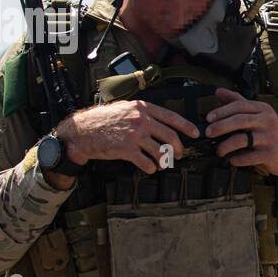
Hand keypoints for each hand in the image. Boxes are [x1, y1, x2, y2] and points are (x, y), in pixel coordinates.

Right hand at [53, 100, 199, 174]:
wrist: (82, 131)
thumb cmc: (103, 120)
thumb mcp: (125, 108)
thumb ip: (143, 112)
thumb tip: (162, 121)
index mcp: (142, 108)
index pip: (171, 117)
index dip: (186, 126)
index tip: (195, 133)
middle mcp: (140, 120)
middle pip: (170, 135)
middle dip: (179, 147)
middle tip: (180, 154)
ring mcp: (134, 135)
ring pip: (160, 150)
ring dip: (165, 160)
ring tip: (163, 163)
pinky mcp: (126, 149)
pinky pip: (146, 162)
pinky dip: (151, 168)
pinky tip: (150, 168)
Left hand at [205, 88, 277, 175]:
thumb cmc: (268, 131)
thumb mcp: (257, 114)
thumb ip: (238, 102)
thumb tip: (218, 91)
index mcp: (263, 109)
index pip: (240, 106)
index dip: (222, 111)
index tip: (208, 118)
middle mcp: (268, 121)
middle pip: (240, 121)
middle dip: (221, 126)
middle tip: (208, 133)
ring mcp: (270, 137)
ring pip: (243, 139)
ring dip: (226, 146)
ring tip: (219, 150)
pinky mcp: (271, 153)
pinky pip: (250, 157)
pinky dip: (238, 159)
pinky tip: (232, 160)